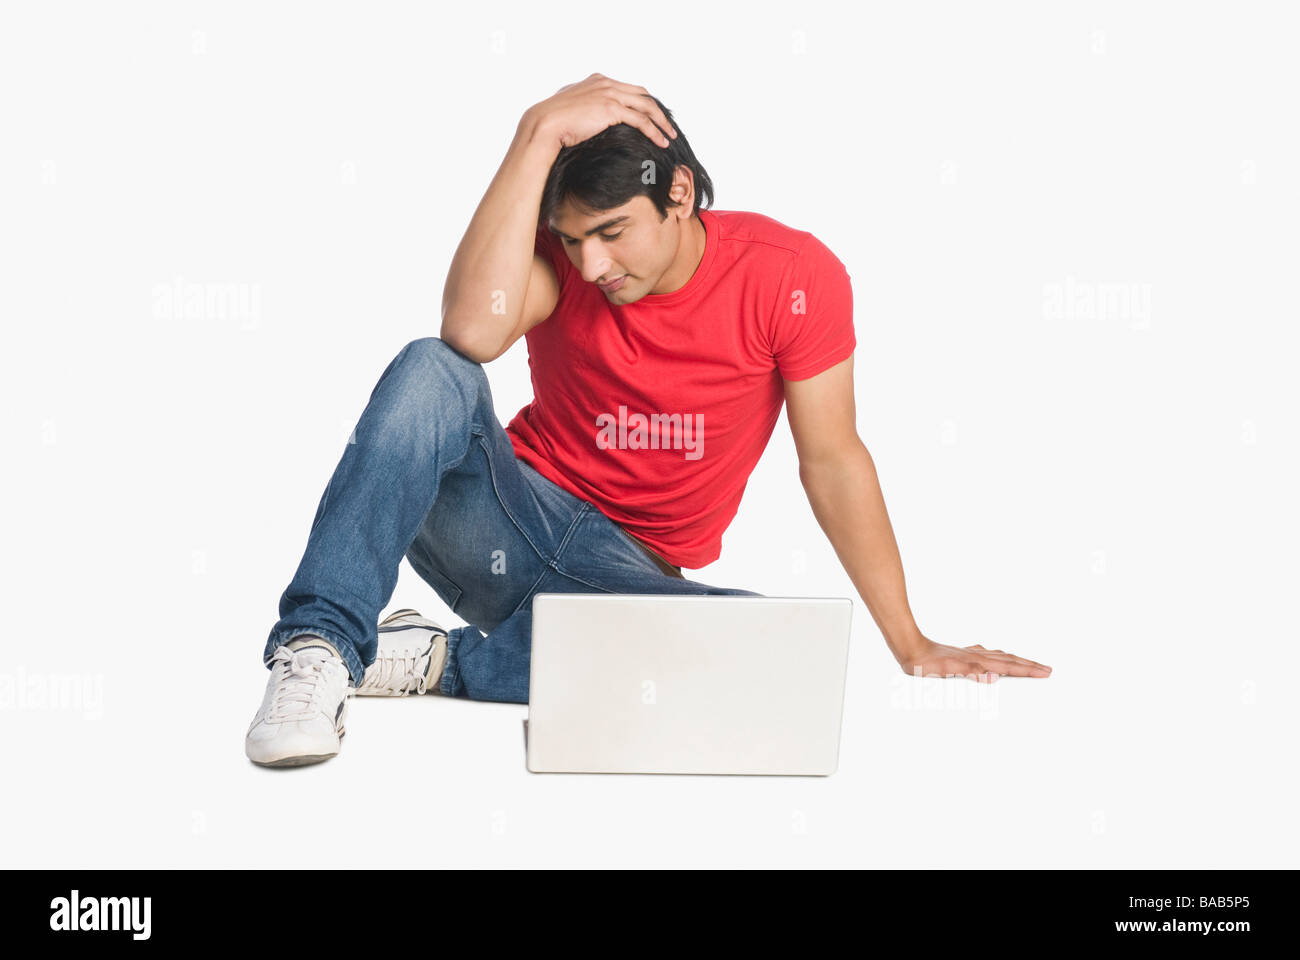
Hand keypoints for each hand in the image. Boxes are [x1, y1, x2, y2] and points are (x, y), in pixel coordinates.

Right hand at [525, 73, 677, 150]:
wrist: (544, 125)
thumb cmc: (551, 122)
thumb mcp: (569, 108)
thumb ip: (583, 107)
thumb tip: (584, 117)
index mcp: (597, 80)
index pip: (629, 89)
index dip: (643, 103)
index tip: (652, 116)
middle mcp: (606, 83)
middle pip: (642, 95)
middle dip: (658, 110)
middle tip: (667, 126)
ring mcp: (609, 94)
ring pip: (647, 106)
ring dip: (661, 122)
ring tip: (670, 136)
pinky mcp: (612, 109)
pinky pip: (641, 120)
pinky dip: (654, 131)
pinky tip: (661, 142)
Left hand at [895, 636, 1051, 682]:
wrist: (909, 648)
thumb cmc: (926, 662)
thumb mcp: (947, 670)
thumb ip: (970, 671)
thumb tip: (993, 676)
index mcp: (978, 661)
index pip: (1009, 666)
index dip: (1028, 670)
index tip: (1046, 673)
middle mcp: (977, 655)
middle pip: (1009, 659)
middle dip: (1029, 665)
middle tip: (1047, 669)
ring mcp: (970, 654)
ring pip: (1000, 657)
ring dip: (1017, 661)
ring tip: (1029, 664)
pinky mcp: (962, 655)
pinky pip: (987, 656)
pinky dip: (999, 659)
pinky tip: (993, 661)